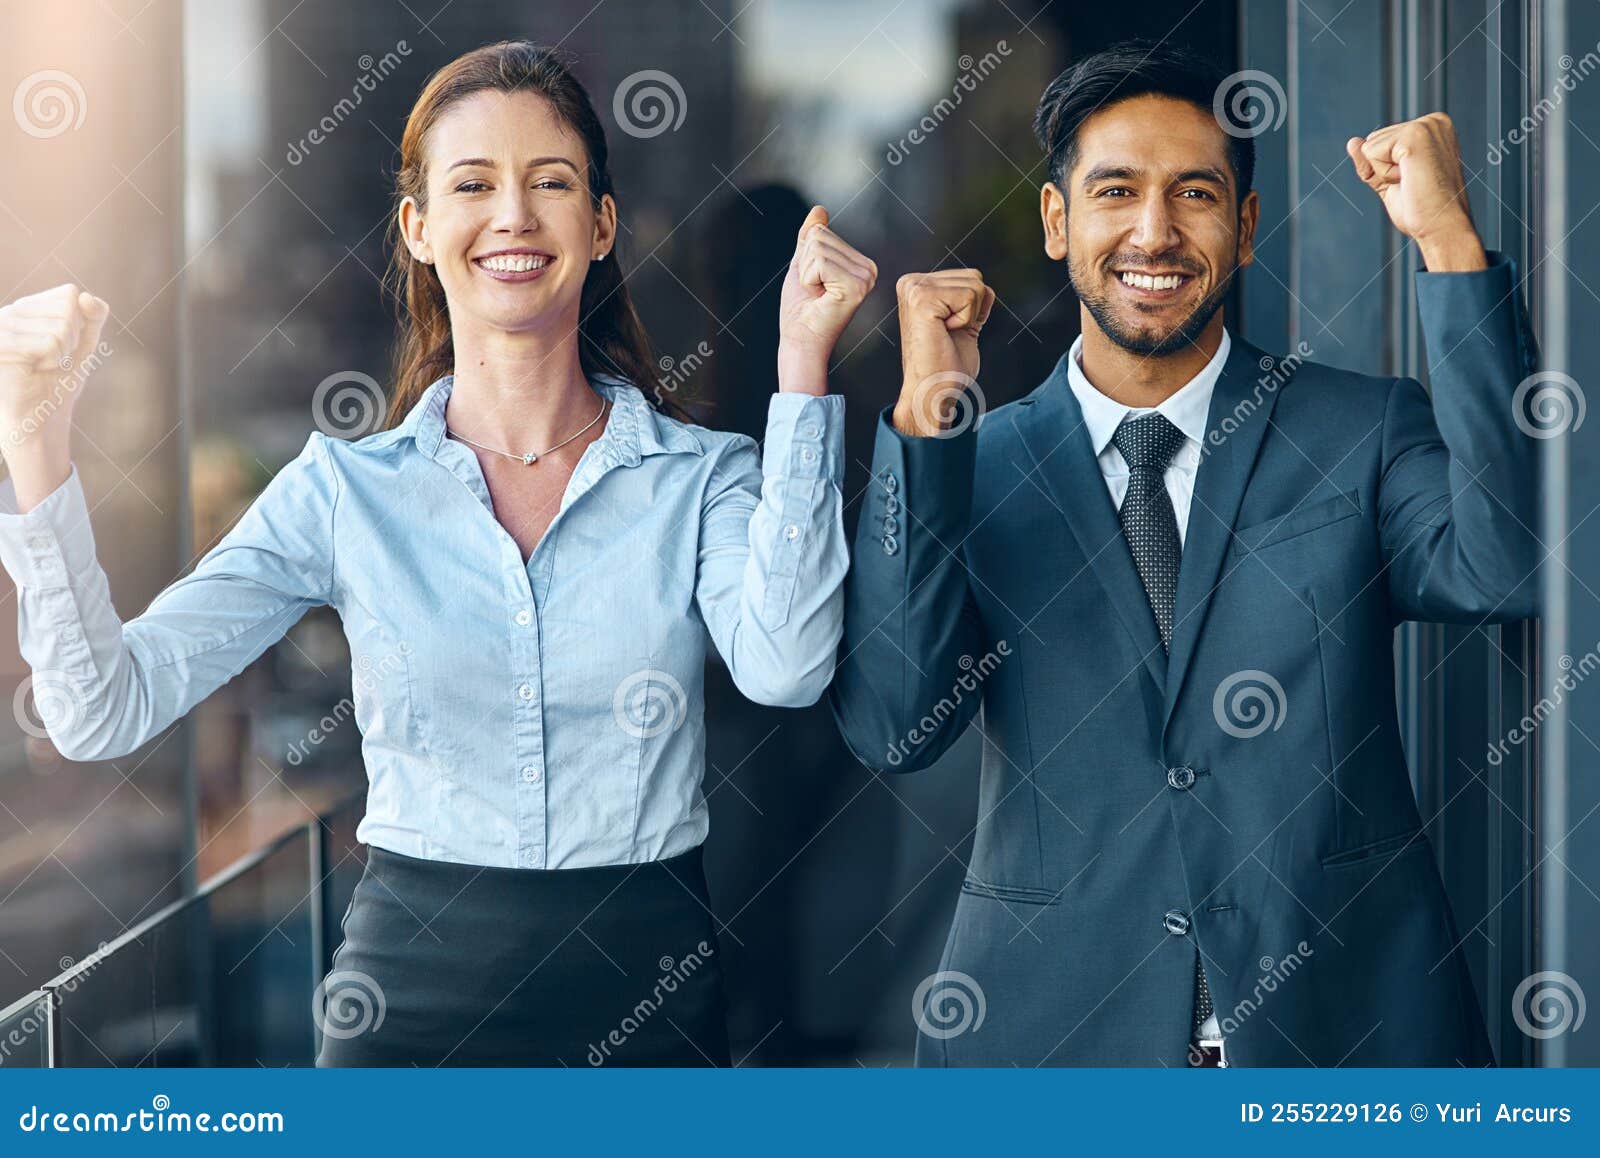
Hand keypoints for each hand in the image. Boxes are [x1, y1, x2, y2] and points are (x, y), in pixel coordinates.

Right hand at [0, 284, 108, 446]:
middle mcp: (12, 310)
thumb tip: (86, 295)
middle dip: (71, 340)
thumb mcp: (84, 343)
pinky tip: (34, 369)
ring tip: (41, 365)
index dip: (78, 324)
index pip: (68, 294)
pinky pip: (49, 342)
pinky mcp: (2, 343)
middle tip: (52, 359)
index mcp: (28, 306)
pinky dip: (52, 360)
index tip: (63, 346)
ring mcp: (3, 325)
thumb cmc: (60, 381)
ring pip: (60, 327)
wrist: (41, 415)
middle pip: (67, 309)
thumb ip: (94, 316)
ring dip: (61, 354)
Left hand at [777, 205, 876, 394]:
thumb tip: (819, 210)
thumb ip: (810, 239)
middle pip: (820, 237)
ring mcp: (866, 278)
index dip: (806, 259)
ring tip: (817, 296)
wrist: (800, 340)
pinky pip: (820, 262)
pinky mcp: (856, 286)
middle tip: (814, 292)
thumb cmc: (800, 310)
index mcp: (861, 264)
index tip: (814, 284)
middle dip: (806, 265)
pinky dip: (809, 279)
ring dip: (807, 274)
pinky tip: (820, 298)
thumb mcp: (803, 266)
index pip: (821, 232)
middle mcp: (869, 269)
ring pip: (818, 248)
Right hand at [892, 269, 993, 436]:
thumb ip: (971, 305)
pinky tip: (944, 333)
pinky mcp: (922, 299)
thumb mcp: (964, 327)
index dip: (972, 309)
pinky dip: (966, 320)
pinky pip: (970, 296)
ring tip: (945, 334)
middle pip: (974, 276)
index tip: (949, 331)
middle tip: (948, 334)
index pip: (970, 276)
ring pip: (975, 285)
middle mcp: (911, 283)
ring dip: (969, 316)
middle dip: (973, 309)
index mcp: (917, 287)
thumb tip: (987, 289)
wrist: (932, 392)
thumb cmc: (944, 367)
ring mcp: (914, 289)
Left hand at [1346, 113, 1486, 270]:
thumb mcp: (1389, 180)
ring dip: (1384, 172)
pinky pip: (1371, 153)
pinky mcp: (1414, 135)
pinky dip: (1384, 173)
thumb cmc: (1421, 209)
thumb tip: (1352, 141)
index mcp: (1432, 128)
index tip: (1413, 180)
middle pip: (1373, 140)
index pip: (1381, 141)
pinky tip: (1409, 178)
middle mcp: (1432, 121)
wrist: (1441, 226)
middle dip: (1383, 169)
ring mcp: (1425, 125)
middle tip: (1413, 183)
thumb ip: (1370, 161)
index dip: (1387, 169)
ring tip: (1413, 181)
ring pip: (1370, 146)